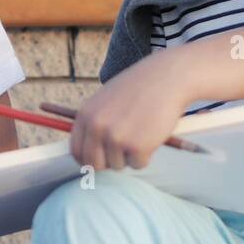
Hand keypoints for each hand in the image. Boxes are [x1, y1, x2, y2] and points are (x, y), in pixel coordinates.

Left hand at [70, 50, 191, 170]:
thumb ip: (96, 123)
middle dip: (109, 162)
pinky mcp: (137, 147)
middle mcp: (97, 127)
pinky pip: (138, 164)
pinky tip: (152, 133)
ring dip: (130, 155)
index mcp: (86, 115)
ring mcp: (116, 138)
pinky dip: (147, 155)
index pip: (76, 151)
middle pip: (94, 164)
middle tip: (124, 150)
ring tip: (141, 131)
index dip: (89, 159)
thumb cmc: (140, 88)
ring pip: (118, 165)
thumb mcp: (106, 100)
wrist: (167, 77)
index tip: (101, 160)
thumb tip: (89, 152)